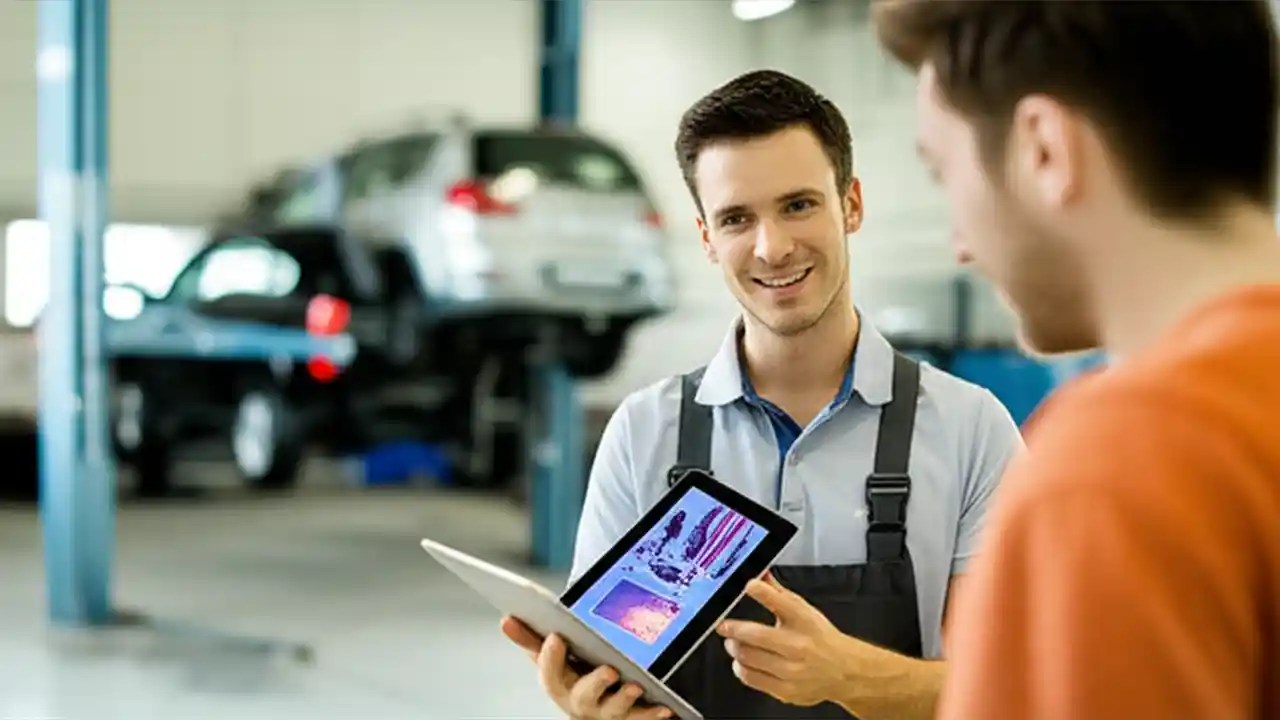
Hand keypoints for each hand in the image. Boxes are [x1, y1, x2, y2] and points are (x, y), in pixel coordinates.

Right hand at [500, 616, 673, 719]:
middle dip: (594, 684)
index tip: (556, 637)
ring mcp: (606, 713)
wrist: (599, 705)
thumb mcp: (552, 659)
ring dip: (625, 699)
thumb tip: (505, 619)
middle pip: (583, 697)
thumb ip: (531, 640)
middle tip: (608, 670)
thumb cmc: (574, 676)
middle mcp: (580, 702)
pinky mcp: (630, 718)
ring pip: (614, 711)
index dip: (550, 658)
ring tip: (636, 686)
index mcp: (560, 684)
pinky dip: (652, 715)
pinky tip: (665, 708)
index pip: (549, 675)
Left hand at [715, 573, 861, 706]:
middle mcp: (799, 646)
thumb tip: (760, 575)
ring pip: (749, 658)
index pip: (780, 601)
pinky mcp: (786, 690)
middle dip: (733, 629)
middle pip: (755, 635)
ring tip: (733, 643)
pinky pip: (752, 678)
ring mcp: (792, 670)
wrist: (844, 671)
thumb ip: (778, 594)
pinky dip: (741, 668)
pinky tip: (742, 662)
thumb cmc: (821, 639)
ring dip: (734, 648)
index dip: (760, 591)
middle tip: (724, 626)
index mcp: (804, 621)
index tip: (748, 586)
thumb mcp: (805, 610)